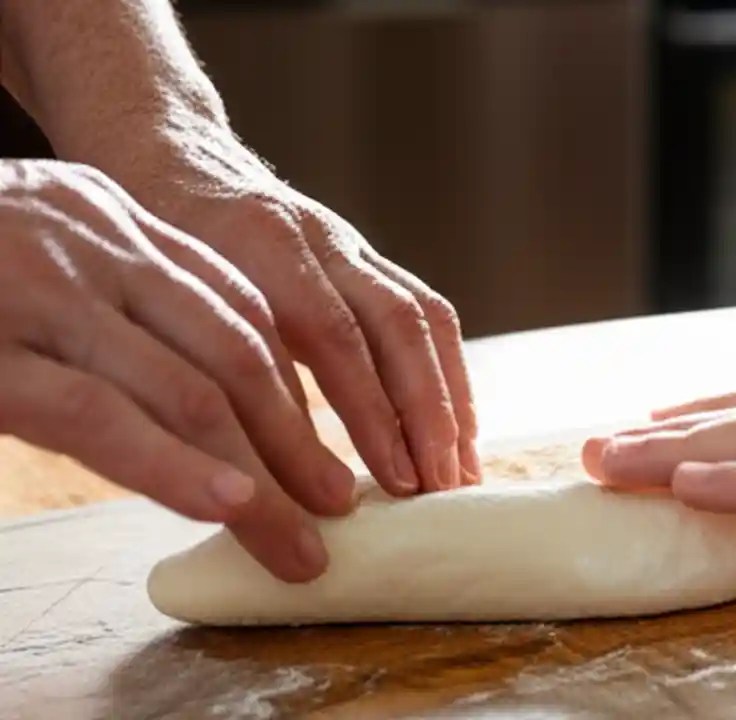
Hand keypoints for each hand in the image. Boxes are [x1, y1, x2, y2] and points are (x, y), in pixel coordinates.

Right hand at [0, 159, 356, 580]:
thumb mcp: (38, 266)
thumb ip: (115, 314)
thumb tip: (207, 410)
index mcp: (108, 218)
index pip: (239, 311)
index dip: (296, 391)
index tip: (331, 453)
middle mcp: (86, 239)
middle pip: (236, 353)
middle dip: (299, 443)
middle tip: (340, 510)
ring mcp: (34, 288)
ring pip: (188, 388)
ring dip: (259, 476)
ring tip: (300, 540)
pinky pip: (98, 412)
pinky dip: (171, 466)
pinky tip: (227, 506)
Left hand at [92, 118, 478, 494]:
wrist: (168, 150)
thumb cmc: (144, 239)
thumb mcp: (153, 294)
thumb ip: (205, 360)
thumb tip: (251, 475)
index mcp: (257, 245)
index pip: (331, 335)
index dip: (369, 411)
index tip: (395, 480)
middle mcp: (318, 239)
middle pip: (396, 323)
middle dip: (429, 411)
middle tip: (443, 486)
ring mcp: (349, 244)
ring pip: (422, 315)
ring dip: (450, 397)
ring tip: (462, 469)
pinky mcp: (366, 257)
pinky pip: (423, 312)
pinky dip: (445, 374)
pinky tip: (454, 428)